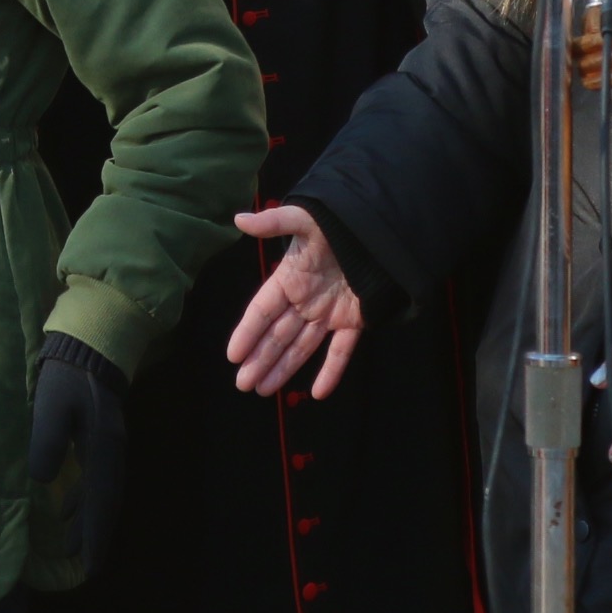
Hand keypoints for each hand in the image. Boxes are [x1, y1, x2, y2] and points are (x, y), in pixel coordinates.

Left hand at [27, 333, 130, 578]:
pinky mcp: (100, 435)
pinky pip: (96, 477)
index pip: (101, 501)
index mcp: (102, 448)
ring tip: (70, 545)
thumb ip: (46, 439)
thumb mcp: (50, 404)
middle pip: (106, 502)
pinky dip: (84, 497)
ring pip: (102, 491)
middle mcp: (111, 451)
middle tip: (85, 567)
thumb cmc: (67, 373)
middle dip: (96, 535)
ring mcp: (108, 443)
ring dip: (88, 519)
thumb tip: (43, 479)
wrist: (89, 341)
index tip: (92, 567)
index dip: (96, 535)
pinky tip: (65, 506)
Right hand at [225, 206, 364, 398]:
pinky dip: (332, 371)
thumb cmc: (337, 222)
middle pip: (277, 334)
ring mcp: (328, 313)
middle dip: (260, 359)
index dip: (247, 332)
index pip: (262, 310)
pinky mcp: (354, 320)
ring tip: (264, 390)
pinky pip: (341, 350)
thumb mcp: (304, 219)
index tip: (233, 355)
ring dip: (283, 369)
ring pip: (302, 346)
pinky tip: (318, 393)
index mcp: (289, 279)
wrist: (378, 228)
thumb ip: (274, 222)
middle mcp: (305, 300)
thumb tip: (239, 219)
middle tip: (243, 384)